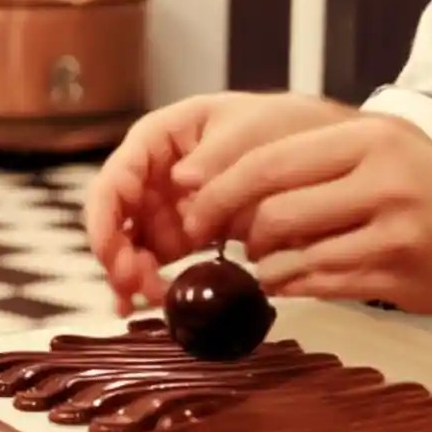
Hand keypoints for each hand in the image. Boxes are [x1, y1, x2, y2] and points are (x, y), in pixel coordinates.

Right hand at [83, 92, 355, 313]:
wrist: (325, 153)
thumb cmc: (285, 126)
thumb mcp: (254, 129)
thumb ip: (219, 154)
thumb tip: (181, 178)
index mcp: (160, 137)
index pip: (118, 175)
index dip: (106, 214)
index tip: (112, 251)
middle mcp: (154, 171)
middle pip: (116, 215)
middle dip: (117, 253)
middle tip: (135, 284)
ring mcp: (168, 205)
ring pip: (130, 243)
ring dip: (131, 274)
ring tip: (151, 299)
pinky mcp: (186, 234)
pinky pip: (155, 260)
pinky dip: (148, 282)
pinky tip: (145, 305)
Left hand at [183, 115, 431, 315]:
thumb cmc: (412, 191)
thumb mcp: (368, 148)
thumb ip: (298, 156)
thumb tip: (203, 176)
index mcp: (368, 138)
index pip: (268, 161)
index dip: (219, 187)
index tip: (191, 203)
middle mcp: (385, 180)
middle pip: (274, 211)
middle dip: (236, 229)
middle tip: (225, 235)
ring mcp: (393, 231)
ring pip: (291, 253)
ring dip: (263, 261)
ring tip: (266, 255)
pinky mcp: (394, 275)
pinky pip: (314, 283)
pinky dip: (287, 283)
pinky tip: (288, 276)